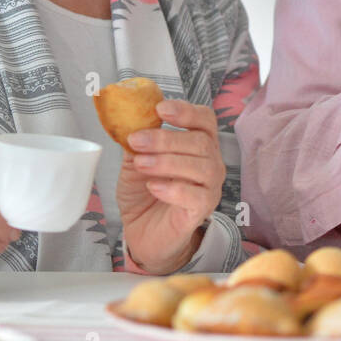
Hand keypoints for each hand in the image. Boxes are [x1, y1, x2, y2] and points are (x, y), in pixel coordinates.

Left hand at [119, 100, 224, 274]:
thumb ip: (138, 142)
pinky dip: (173, 188)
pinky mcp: (202, 210)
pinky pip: (196, 196)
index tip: (160, 109)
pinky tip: (154, 187)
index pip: (205, 120)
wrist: (143, 231)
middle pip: (201, 142)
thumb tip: (130, 119)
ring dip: (167, 162)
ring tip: (141, 164)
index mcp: (198, 145)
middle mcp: (210, 163)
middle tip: (136, 140)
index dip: (186, 111)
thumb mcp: (135, 161)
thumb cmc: (144, 193)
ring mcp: (210, 187)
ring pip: (202, 167)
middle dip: (166, 139)